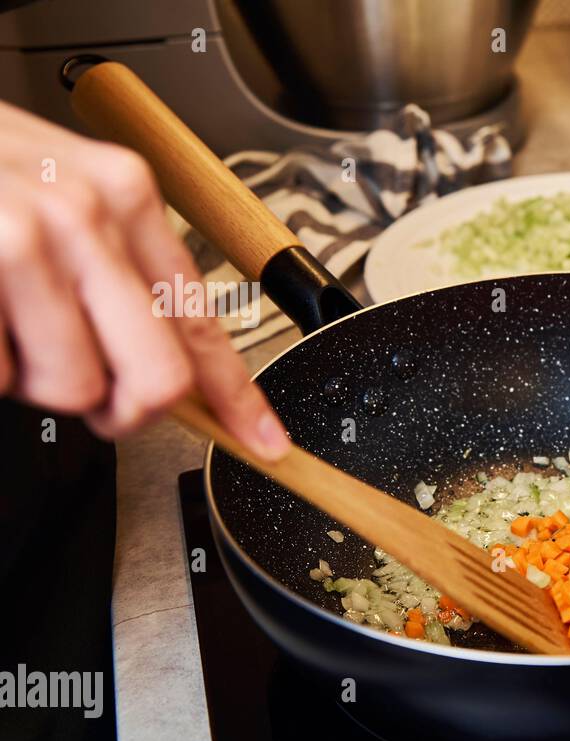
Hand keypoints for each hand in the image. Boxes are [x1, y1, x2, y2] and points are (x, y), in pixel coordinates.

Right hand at [0, 101, 289, 457]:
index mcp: (124, 193)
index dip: (237, 396)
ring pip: (74, 388)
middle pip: (158, 377)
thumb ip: (118, 271)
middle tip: (94, 399)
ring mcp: (24, 242)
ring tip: (6, 323)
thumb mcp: (59, 192)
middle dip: (124, 408)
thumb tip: (174, 367)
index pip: (203, 320)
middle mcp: (85, 214)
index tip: (263, 439)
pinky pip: (1, 377)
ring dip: (33, 378)